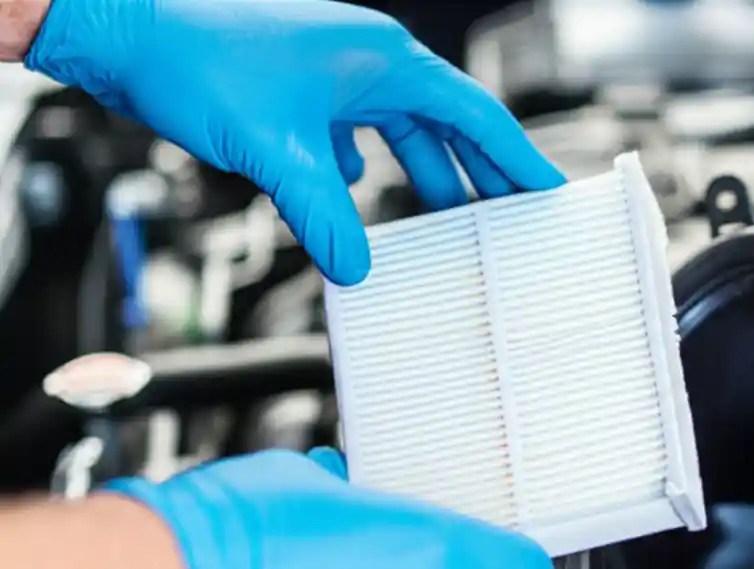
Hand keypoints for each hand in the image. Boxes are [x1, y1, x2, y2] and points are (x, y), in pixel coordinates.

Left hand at [24, 0, 565, 284]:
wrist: (124, 34)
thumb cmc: (197, 62)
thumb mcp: (275, 151)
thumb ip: (322, 214)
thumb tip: (355, 270)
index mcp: (382, 58)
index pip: (470, 113)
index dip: (515, 156)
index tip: (549, 189)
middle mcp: (367, 59)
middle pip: (445, 123)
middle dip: (478, 172)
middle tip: (513, 217)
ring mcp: (334, 72)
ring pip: (401, 130)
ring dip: (424, 175)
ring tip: (451, 222)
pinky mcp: (302, 89)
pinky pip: (356, 134)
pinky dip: (368, 171)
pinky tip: (362, 201)